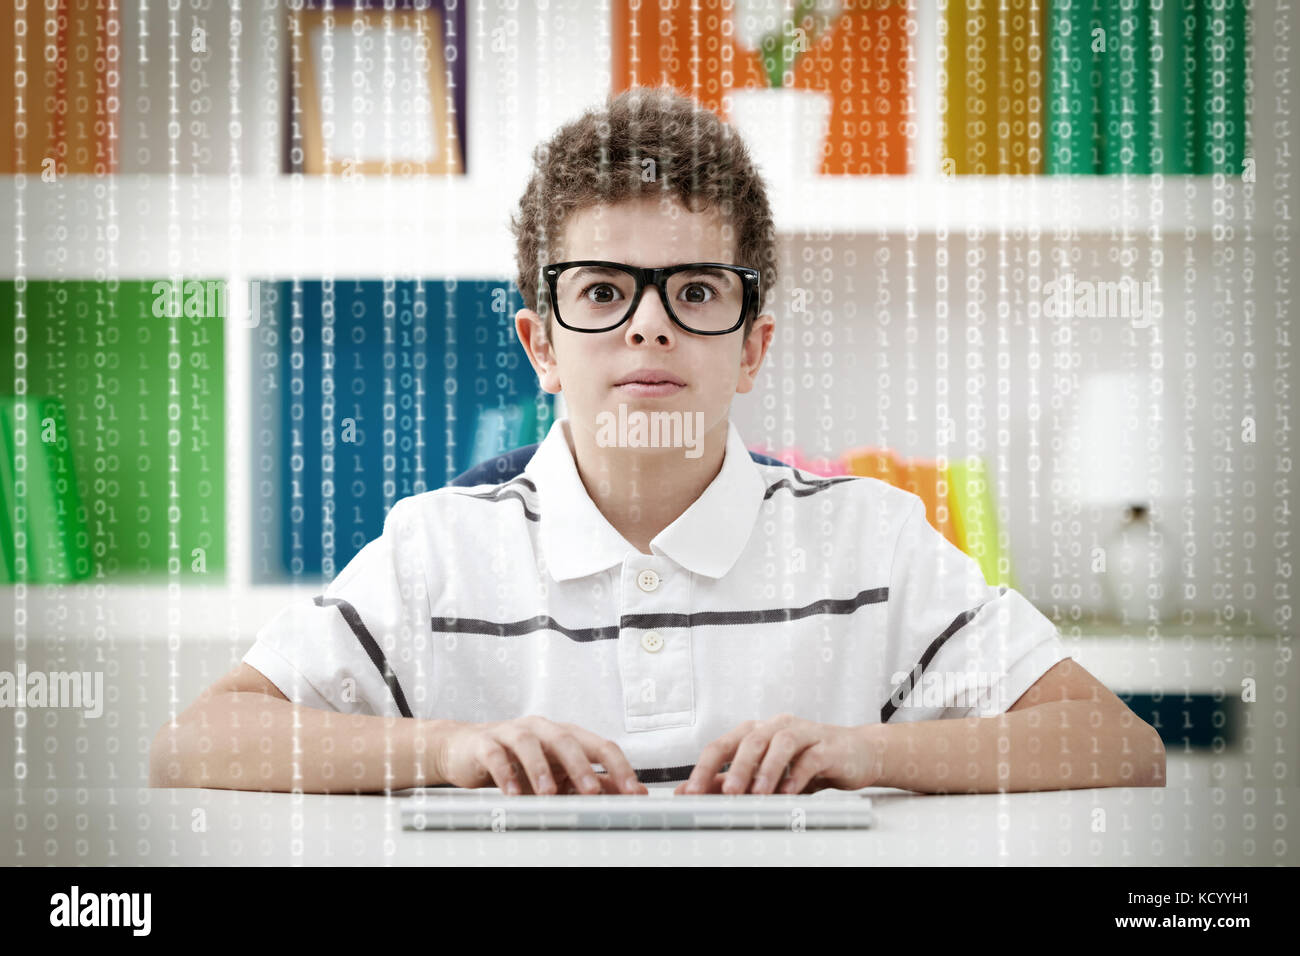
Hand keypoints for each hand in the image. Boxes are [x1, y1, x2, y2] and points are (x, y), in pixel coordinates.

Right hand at [435, 715, 648, 794]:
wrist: (465, 749)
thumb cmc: (517, 761)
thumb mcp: (555, 772)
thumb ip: (587, 782)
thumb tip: (624, 794)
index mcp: (564, 734)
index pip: (599, 745)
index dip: (618, 767)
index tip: (633, 792)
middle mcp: (541, 728)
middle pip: (566, 740)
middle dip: (582, 766)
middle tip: (592, 792)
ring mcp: (512, 732)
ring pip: (529, 743)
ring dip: (541, 768)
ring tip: (548, 793)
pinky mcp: (485, 743)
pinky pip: (496, 755)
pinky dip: (505, 774)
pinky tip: (513, 793)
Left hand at [674, 714, 884, 794]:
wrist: (856, 754)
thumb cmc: (806, 763)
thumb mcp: (765, 775)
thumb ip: (731, 782)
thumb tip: (690, 793)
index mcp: (756, 732)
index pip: (722, 745)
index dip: (704, 768)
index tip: (691, 793)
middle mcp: (777, 726)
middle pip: (750, 740)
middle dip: (736, 768)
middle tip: (727, 792)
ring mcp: (804, 733)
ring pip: (780, 743)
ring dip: (767, 769)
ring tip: (758, 793)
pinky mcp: (828, 746)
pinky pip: (811, 757)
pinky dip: (798, 775)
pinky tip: (789, 791)